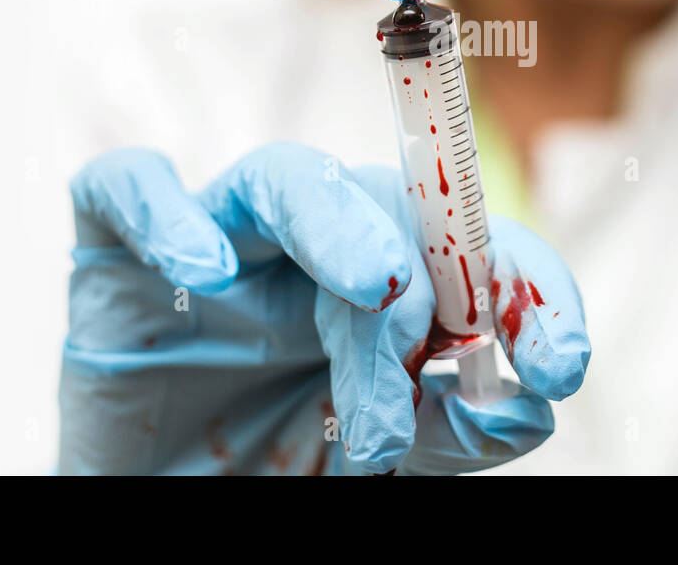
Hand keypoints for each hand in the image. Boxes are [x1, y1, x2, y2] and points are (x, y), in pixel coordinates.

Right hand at [58, 143, 590, 474]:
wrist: (160, 500)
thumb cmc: (266, 466)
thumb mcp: (380, 457)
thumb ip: (451, 428)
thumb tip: (530, 404)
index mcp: (382, 287)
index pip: (470, 248)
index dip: (529, 287)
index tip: (562, 362)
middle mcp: (309, 250)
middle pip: (386, 208)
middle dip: (420, 284)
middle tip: (420, 366)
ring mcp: (218, 240)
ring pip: (283, 177)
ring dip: (338, 223)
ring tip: (379, 286)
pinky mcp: (115, 248)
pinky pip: (131, 187)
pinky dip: (167, 212)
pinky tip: (204, 268)